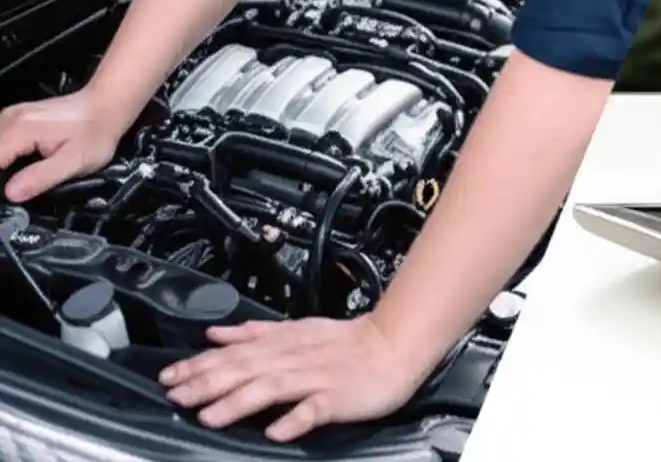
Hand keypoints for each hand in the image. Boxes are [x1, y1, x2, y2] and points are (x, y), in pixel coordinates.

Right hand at [0, 90, 125, 201]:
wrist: (105, 107)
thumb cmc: (95, 134)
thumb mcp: (75, 161)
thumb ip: (41, 177)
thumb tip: (11, 194)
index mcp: (19, 130)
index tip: (8, 196)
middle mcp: (9, 118)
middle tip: (16, 191)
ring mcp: (10, 116)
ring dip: (2, 164)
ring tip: (16, 180)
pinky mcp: (14, 118)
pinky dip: (3, 156)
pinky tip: (15, 168)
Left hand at [160, 316, 428, 442]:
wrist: (392, 344)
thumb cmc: (346, 342)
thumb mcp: (295, 328)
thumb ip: (255, 333)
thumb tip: (216, 334)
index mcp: (281, 344)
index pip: (232, 354)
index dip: (198, 365)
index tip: (168, 378)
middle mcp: (292, 359)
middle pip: (244, 370)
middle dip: (207, 384)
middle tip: (177, 397)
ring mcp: (315, 378)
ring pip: (271, 388)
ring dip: (239, 402)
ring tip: (212, 416)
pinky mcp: (337, 396)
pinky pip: (314, 408)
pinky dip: (295, 419)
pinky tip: (277, 431)